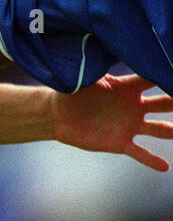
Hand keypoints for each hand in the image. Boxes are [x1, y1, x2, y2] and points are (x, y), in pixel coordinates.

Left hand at [51, 75, 172, 171]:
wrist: (58, 116)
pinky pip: (140, 152)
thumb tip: (102, 53)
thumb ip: (98, 68)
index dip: (166, 75)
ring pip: (159, 129)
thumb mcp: (86, 79)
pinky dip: (152, 160)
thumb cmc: (72, 92)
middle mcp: (134, 105)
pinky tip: (165, 167)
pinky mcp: (120, 142)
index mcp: (127, 87)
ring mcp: (130, 125)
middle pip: (164, 103)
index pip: (152, 78)